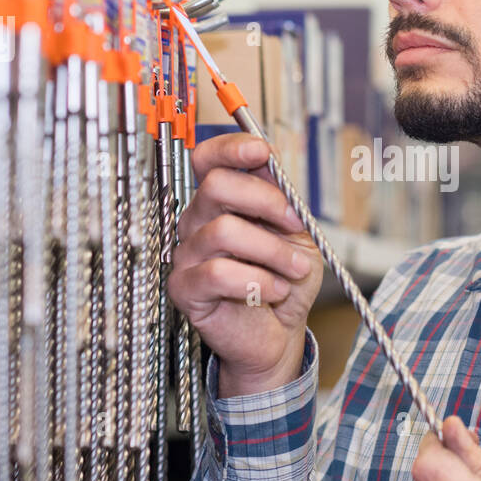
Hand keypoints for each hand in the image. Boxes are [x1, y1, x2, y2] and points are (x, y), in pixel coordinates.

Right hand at [168, 133, 322, 397]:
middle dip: (266, 201)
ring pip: (224, 231)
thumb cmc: (284, 281)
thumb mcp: (295, 233)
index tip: (261, 151)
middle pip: (216, 185)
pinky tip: (274, 290)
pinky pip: (217, 273)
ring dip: (272, 251)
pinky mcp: (185, 288)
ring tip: (294, 269)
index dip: (231, 149)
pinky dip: (257, 281)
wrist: (280, 332)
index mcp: (221, 203)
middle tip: (295, 224)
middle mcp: (198, 222)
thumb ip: (281, 197)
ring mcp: (188, 254)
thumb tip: (268, 161)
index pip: (208, 160)